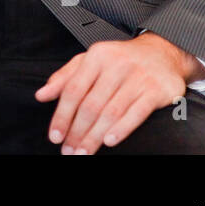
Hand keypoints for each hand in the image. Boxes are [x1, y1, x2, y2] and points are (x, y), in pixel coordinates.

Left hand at [34, 32, 203, 153]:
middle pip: (91, 105)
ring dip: (94, 137)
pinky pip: (137, 113)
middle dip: (77, 132)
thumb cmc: (120, 60)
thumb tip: (41, 95)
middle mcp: (117, 65)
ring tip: (84, 153)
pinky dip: (121, 129)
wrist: (163, 52)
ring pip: (111, 112)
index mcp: (96, 56)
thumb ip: (65, 78)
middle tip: (69, 151)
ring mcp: (138, 77)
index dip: (62, 115)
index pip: (73, 90)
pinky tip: (109, 141)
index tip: (55, 136)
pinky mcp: (157, 90)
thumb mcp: (90, 61)